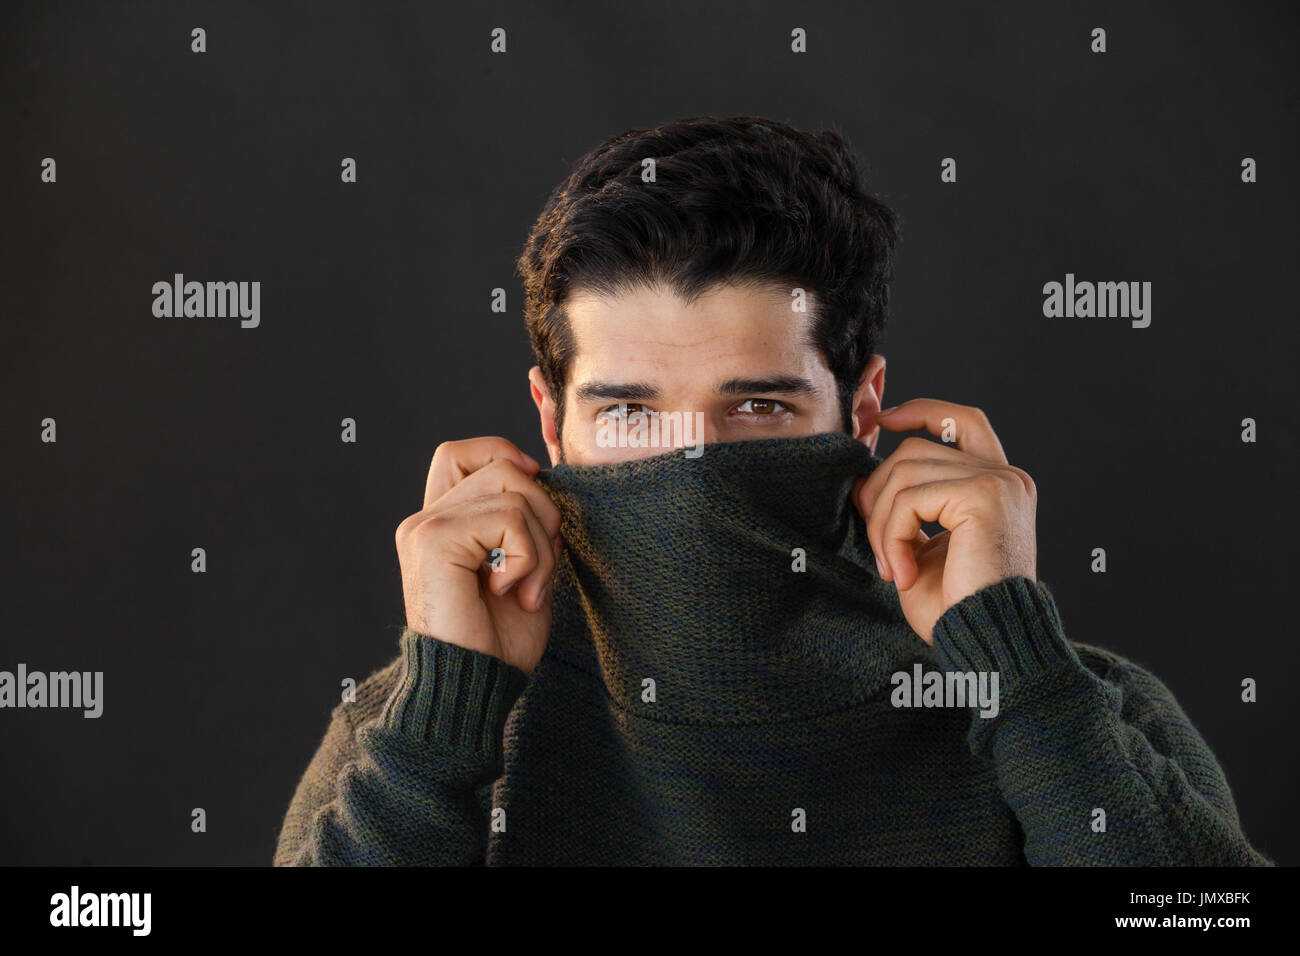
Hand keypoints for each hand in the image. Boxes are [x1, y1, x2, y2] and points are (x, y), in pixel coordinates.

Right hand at [394, 437, 562, 674]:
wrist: (473, 687)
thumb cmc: (497, 641)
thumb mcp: (524, 570)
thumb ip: (526, 526)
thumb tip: (549, 483)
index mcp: (442, 523)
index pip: (460, 453)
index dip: (504, 455)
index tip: (533, 499)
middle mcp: (426, 518)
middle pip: (504, 465)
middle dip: (544, 514)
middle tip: (537, 572)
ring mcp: (425, 526)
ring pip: (514, 488)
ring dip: (540, 544)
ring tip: (526, 589)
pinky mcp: (434, 539)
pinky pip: (509, 517)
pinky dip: (527, 557)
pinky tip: (508, 591)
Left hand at [852, 400, 1036, 644]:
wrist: (988, 643)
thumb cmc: (956, 607)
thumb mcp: (924, 546)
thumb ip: (908, 506)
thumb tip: (863, 476)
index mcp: (997, 484)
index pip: (961, 421)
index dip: (920, 411)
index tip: (882, 420)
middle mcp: (1005, 476)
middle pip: (914, 450)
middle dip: (878, 493)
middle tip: (879, 548)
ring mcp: (998, 482)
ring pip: (904, 472)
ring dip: (882, 525)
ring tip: (892, 567)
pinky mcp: (983, 495)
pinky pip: (909, 499)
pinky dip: (893, 538)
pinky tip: (902, 575)